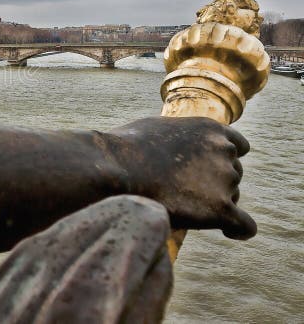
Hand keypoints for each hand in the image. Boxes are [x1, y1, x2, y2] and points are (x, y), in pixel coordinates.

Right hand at [108, 117, 255, 239]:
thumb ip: (178, 137)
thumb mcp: (155, 128)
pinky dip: (238, 230)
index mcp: (210, 128)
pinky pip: (244, 225)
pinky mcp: (221, 208)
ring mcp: (225, 179)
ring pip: (232, 197)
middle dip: (214, 183)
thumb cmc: (124, 148)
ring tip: (182, 209)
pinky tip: (228, 232)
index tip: (210, 172)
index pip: (237, 146)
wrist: (114, 169)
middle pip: (233, 174)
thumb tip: (175, 149)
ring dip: (214, 203)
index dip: (223, 160)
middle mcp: (224, 150)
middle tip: (184, 194)